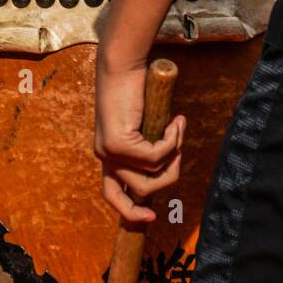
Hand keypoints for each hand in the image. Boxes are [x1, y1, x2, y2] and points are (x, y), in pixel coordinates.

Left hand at [94, 60, 185, 222]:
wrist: (122, 65)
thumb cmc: (133, 87)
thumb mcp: (140, 122)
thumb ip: (149, 143)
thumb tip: (168, 162)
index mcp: (106, 153)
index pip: (112, 194)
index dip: (131, 211)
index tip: (151, 217)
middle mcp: (104, 156)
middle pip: (137, 192)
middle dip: (164, 181)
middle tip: (178, 157)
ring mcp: (110, 152)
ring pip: (152, 174)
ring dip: (173, 153)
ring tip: (177, 128)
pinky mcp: (120, 143)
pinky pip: (157, 155)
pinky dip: (172, 139)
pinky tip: (173, 121)